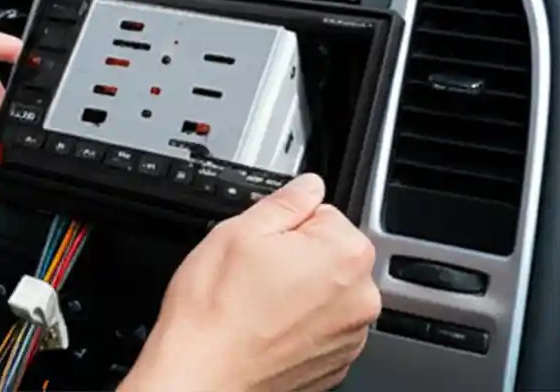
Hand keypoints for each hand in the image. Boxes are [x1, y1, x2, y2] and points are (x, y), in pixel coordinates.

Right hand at [122, 175, 379, 391]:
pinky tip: (264, 327)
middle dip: (297, 256)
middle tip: (255, 272)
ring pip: (325, 292)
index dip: (287, 225)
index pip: (325, 213)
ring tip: (256, 303)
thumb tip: (307, 186)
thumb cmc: (214, 314)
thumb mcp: (239, 231)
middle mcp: (360, 298)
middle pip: (331, 254)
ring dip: (298, 292)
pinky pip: (320, 328)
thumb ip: (285, 201)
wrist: (200, 378)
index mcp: (345, 255)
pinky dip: (298, 325)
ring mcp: (350, 337)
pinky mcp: (335, 364)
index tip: (263, 243)